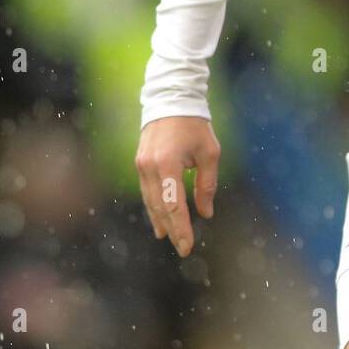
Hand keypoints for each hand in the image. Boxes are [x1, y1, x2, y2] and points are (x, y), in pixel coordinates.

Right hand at [134, 117, 219, 256]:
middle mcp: (149, 167)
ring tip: (171, 238)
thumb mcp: (209, 153)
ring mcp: (141, 166)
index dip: (181, 228)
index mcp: (167, 164)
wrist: (171, 100)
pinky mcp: (139, 163)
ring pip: (151, 201)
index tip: (188, 245)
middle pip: (160, 208)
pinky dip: (154, 207)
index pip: (173, 205)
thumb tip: (206, 213)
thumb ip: (207, 184)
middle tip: (184, 249)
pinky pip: (147, 192)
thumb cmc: (195, 125)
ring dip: (161, 221)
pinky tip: (160, 220)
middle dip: (172, 229)